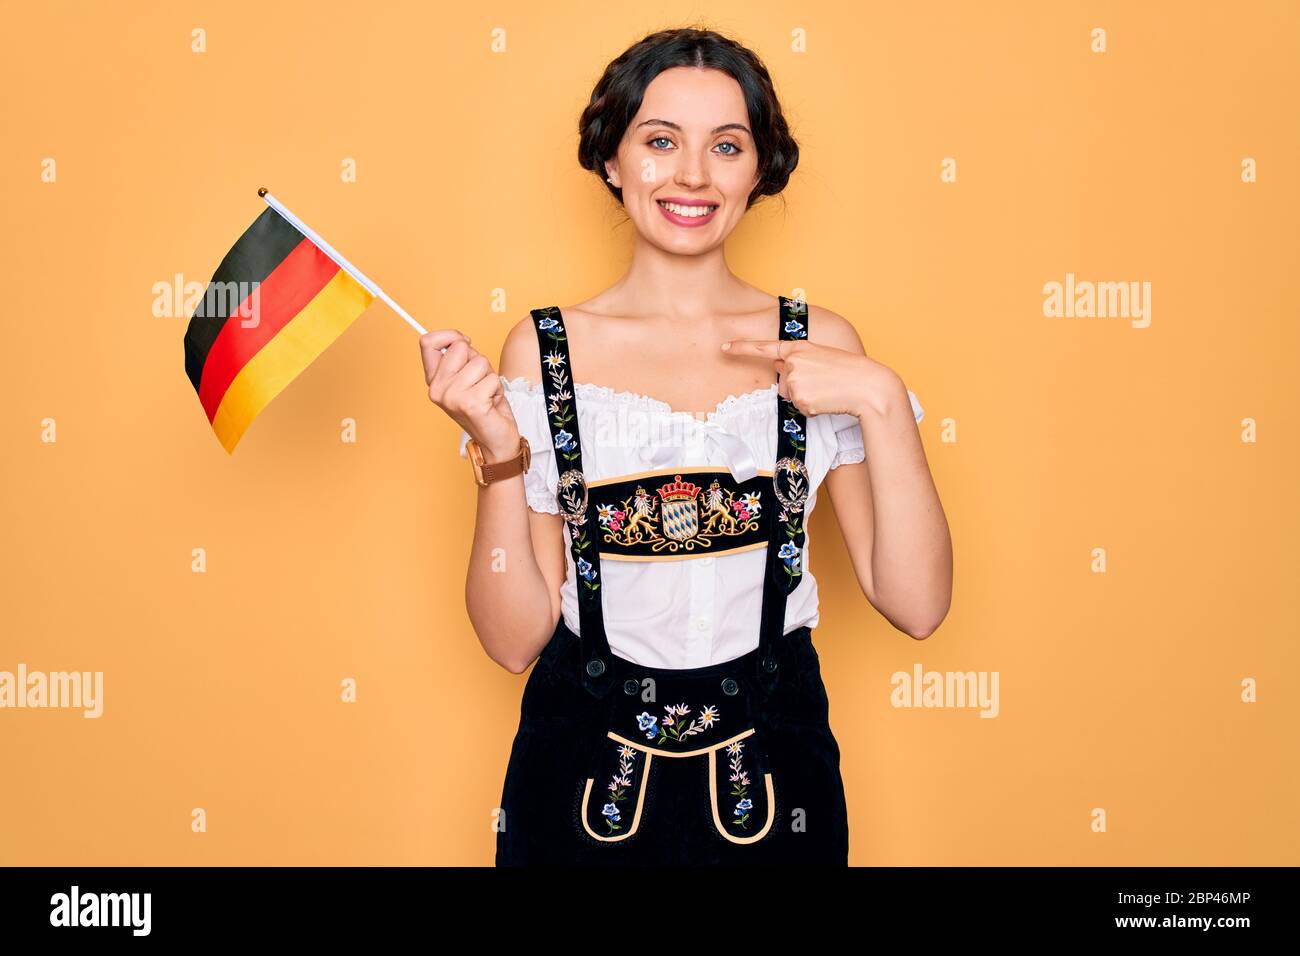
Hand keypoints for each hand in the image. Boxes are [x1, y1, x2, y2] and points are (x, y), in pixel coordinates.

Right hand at [420, 329, 520, 459]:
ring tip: (486, 394)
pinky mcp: (470, 404)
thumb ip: (460, 358)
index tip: (465, 342)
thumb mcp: (467, 377)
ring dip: (490, 377)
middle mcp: (437, 389)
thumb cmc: (485, 406)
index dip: (450, 335)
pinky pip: (492, 379)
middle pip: (460, 347)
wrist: (495, 440)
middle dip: (478, 360)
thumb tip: (461, 339)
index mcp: (433, 381)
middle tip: (480, 382)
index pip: (428, 342)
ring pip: (480, 362)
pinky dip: (497, 389)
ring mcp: (452, 397)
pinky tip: (491, 404)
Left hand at [720, 337, 901, 417]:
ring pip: (790, 396)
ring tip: (826, 391)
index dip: (742, 348)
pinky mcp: (800, 398)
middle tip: (823, 383)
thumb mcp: (821, 358)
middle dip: (798, 387)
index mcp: (800, 347)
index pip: (765, 347)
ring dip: (806, 398)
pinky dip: (812, 408)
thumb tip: (781, 372)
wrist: (867, 386)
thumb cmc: (848, 372)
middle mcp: (793, 362)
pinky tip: (826, 400)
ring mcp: (795, 380)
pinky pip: (799, 409)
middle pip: (782, 382)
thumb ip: (799, 362)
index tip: (724, 347)